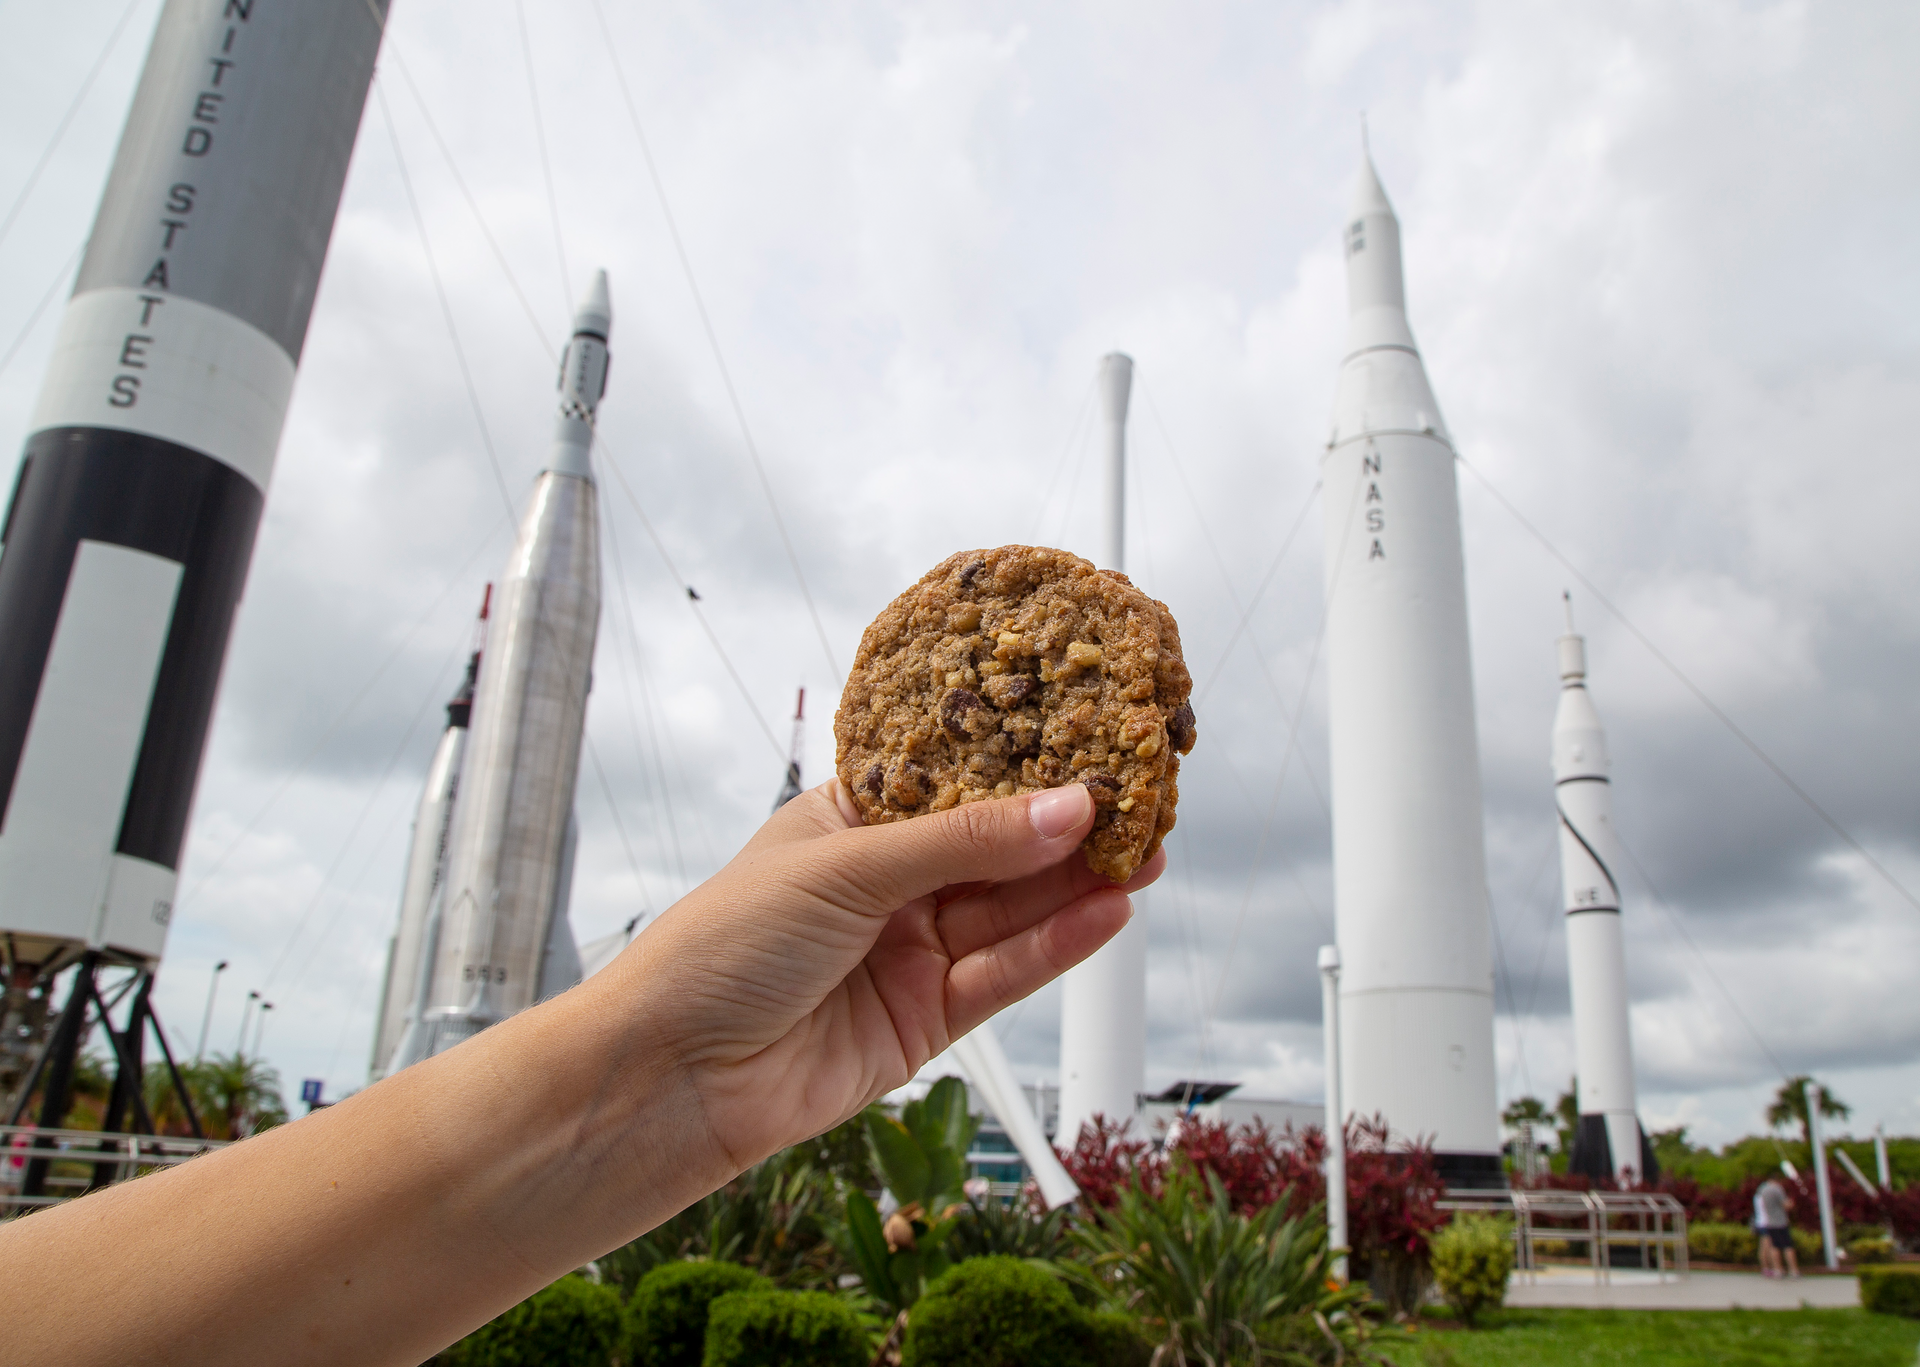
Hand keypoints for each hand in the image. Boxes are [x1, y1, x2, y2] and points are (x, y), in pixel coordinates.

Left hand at [616, 779, 1163, 1173]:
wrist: (674, 1077)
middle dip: (1065, 827)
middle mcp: (884, 883)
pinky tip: (1107, 912)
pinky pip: (1004, 974)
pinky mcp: (927, 1019)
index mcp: (850, 820)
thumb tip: (1067, 809)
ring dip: (1076, 884)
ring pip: (1008, 911)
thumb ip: (963, 842)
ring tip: (1145, 851)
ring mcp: (907, 951)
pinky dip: (1056, 946)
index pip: (953, 781)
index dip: (1020, 765)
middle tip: (1141, 800)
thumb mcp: (846, 868)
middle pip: (992, 847)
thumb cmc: (724, 946)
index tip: (1089, 743)